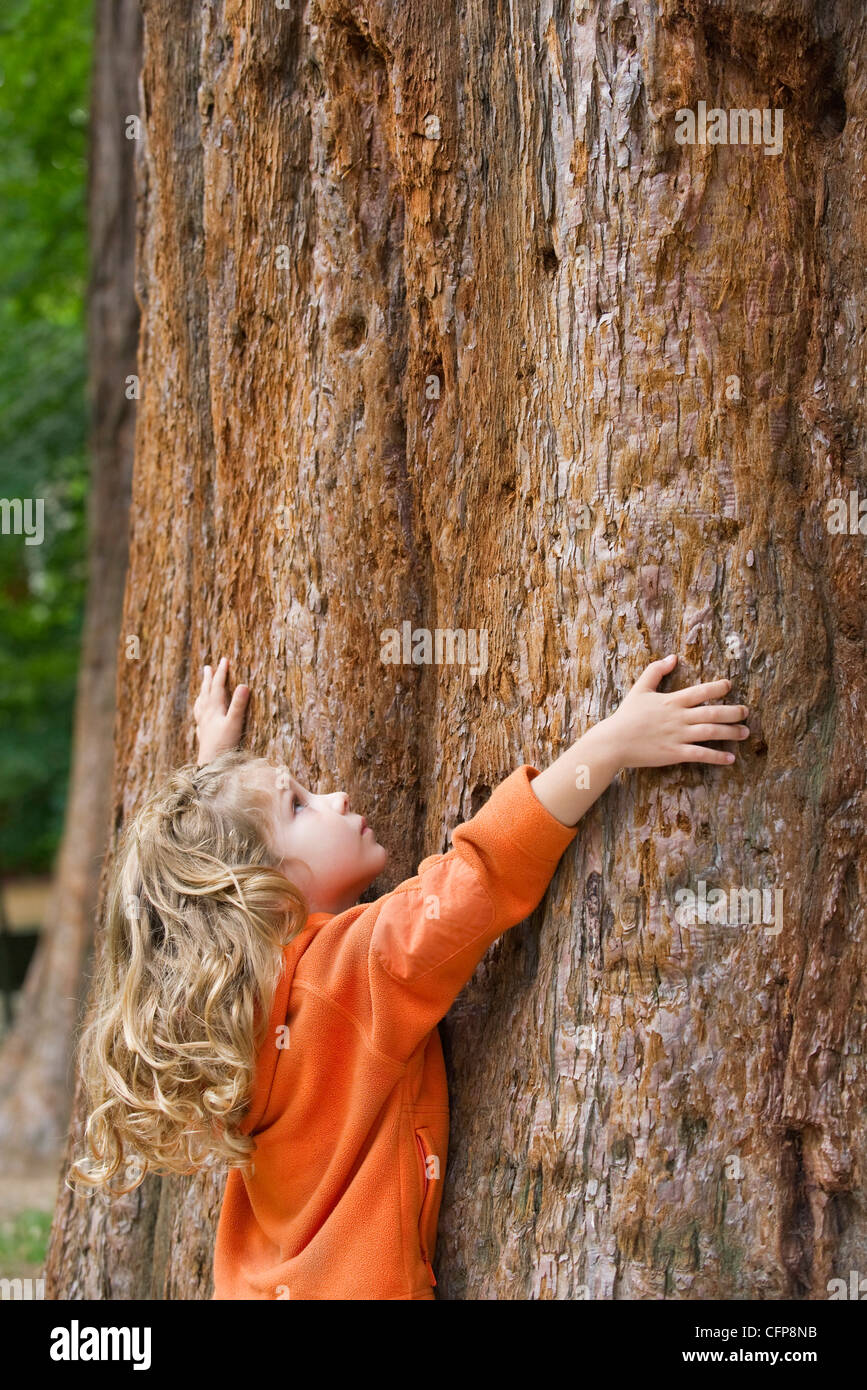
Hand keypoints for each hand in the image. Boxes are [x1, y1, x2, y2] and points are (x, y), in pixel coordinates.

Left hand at [193, 657, 249, 765]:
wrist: (210, 765)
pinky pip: (199, 716)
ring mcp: (203, 724)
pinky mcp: (202, 734)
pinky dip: (200, 709)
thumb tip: (243, 685)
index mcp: (214, 709)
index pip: (217, 686)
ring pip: (201, 703)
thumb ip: (238, 705)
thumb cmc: (224, 745)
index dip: (221, 673)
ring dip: (202, 692)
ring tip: (202, 686)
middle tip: (208, 667)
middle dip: (209, 678)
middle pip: (206, 692)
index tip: (224, 660)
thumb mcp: (234, 723)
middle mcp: (206, 714)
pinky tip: (200, 714)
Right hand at [604, 655, 748, 768]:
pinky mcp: (675, 753)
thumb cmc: (626, 715)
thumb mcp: (640, 689)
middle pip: (713, 713)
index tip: (730, 686)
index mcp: (672, 700)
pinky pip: (701, 754)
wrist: (613, 741)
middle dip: (733, 712)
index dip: (717, 687)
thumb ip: (656, 671)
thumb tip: (672, 657)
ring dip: (731, 733)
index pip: (701, 691)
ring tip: (745, 733)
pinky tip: (731, 759)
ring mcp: (678, 736)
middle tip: (746, 712)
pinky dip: (717, 757)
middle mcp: (679, 717)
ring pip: (711, 732)